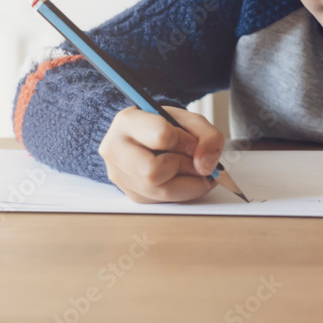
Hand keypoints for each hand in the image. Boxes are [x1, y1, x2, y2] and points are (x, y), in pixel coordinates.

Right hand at [97, 105, 223, 202]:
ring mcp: (120, 176)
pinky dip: (183, 191)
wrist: (146, 135)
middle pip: (153, 171)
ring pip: (160, 191)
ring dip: (187, 182)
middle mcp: (115, 150)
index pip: (162, 136)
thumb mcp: (190, 120)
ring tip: (192, 169)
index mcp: (127, 121)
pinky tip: (182, 177)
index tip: (194, 143)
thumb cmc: (166, 125)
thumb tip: (206, 166)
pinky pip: (164, 201)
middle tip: (195, 160)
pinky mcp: (132, 194)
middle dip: (184, 166)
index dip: (186, 142)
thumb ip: (208, 136)